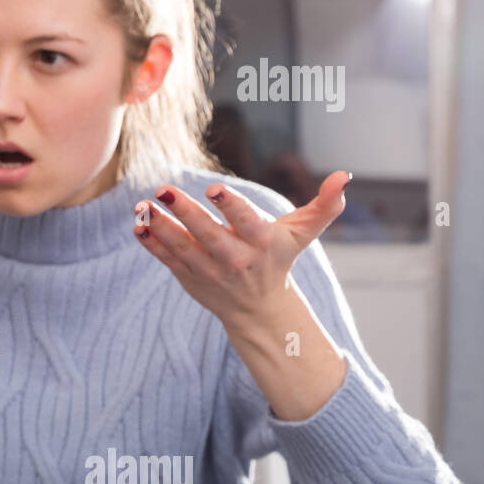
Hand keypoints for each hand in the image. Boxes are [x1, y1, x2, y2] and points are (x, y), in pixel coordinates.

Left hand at [132, 171, 351, 326]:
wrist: (259, 309)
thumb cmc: (279, 259)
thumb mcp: (303, 234)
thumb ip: (324, 205)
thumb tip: (345, 175)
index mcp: (262, 243)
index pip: (245, 221)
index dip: (229, 205)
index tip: (212, 188)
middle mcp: (234, 258)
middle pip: (207, 234)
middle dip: (185, 212)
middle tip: (164, 190)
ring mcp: (209, 270)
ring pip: (181, 247)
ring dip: (160, 226)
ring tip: (142, 206)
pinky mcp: (189, 277)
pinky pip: (167, 259)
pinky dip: (151, 244)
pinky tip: (138, 225)